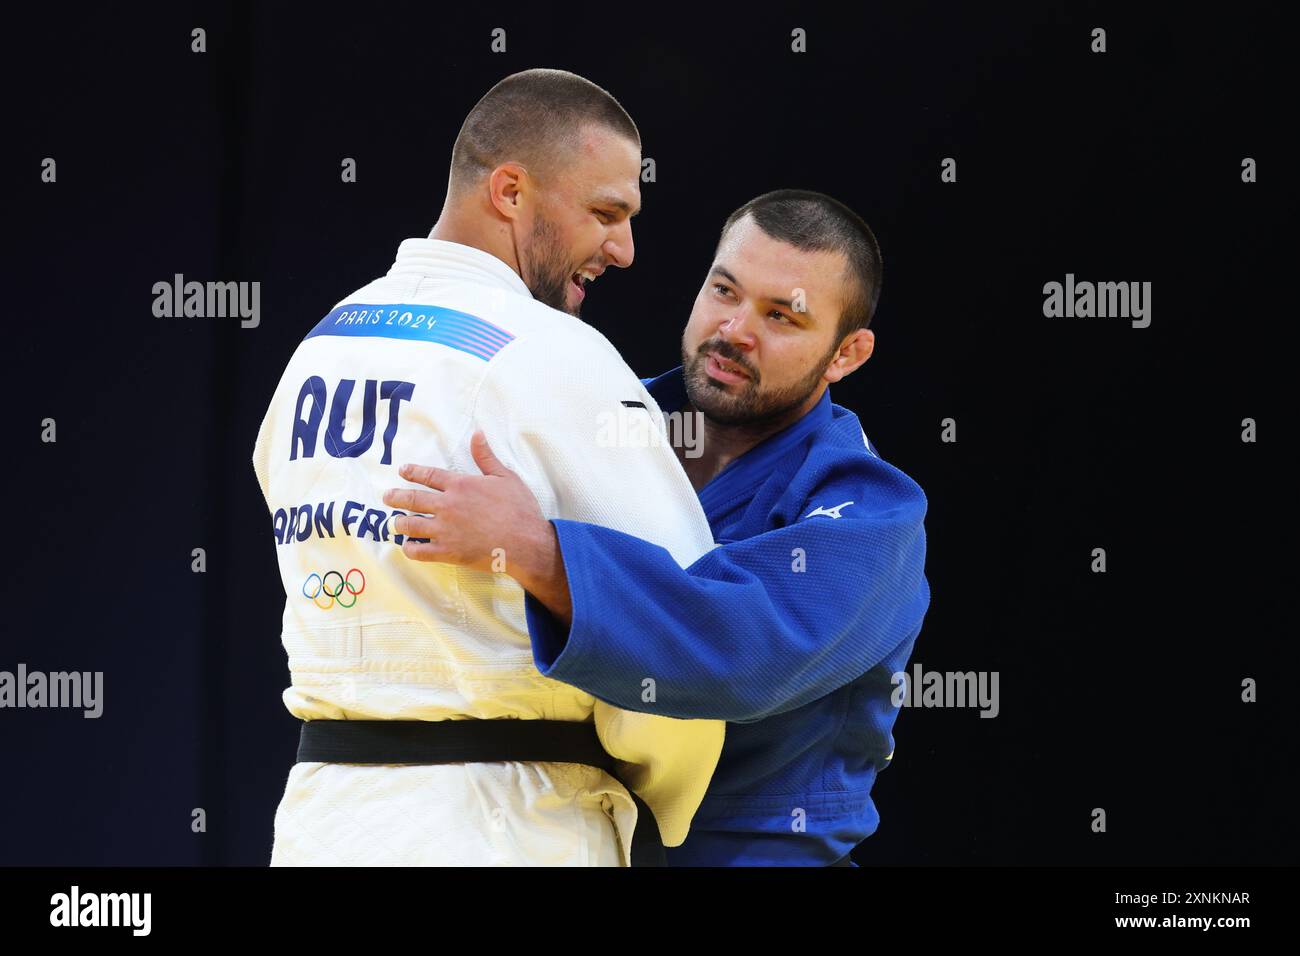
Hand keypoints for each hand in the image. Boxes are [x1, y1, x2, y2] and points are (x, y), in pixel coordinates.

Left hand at [382, 430, 549, 575]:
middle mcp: (447, 505)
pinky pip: (419, 551)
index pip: (428, 476)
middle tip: (387, 497)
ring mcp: (444, 530)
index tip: (402, 471)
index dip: (412, 472)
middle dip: (395, 497)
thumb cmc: (519, 509)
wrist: (525, 542)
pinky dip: (410, 549)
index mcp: (460, 485)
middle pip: (411, 499)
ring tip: (396, 522)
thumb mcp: (505, 477)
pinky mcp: (447, 552)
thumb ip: (486, 456)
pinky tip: (409, 547)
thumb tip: (477, 434)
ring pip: (410, 525)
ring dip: (400, 523)